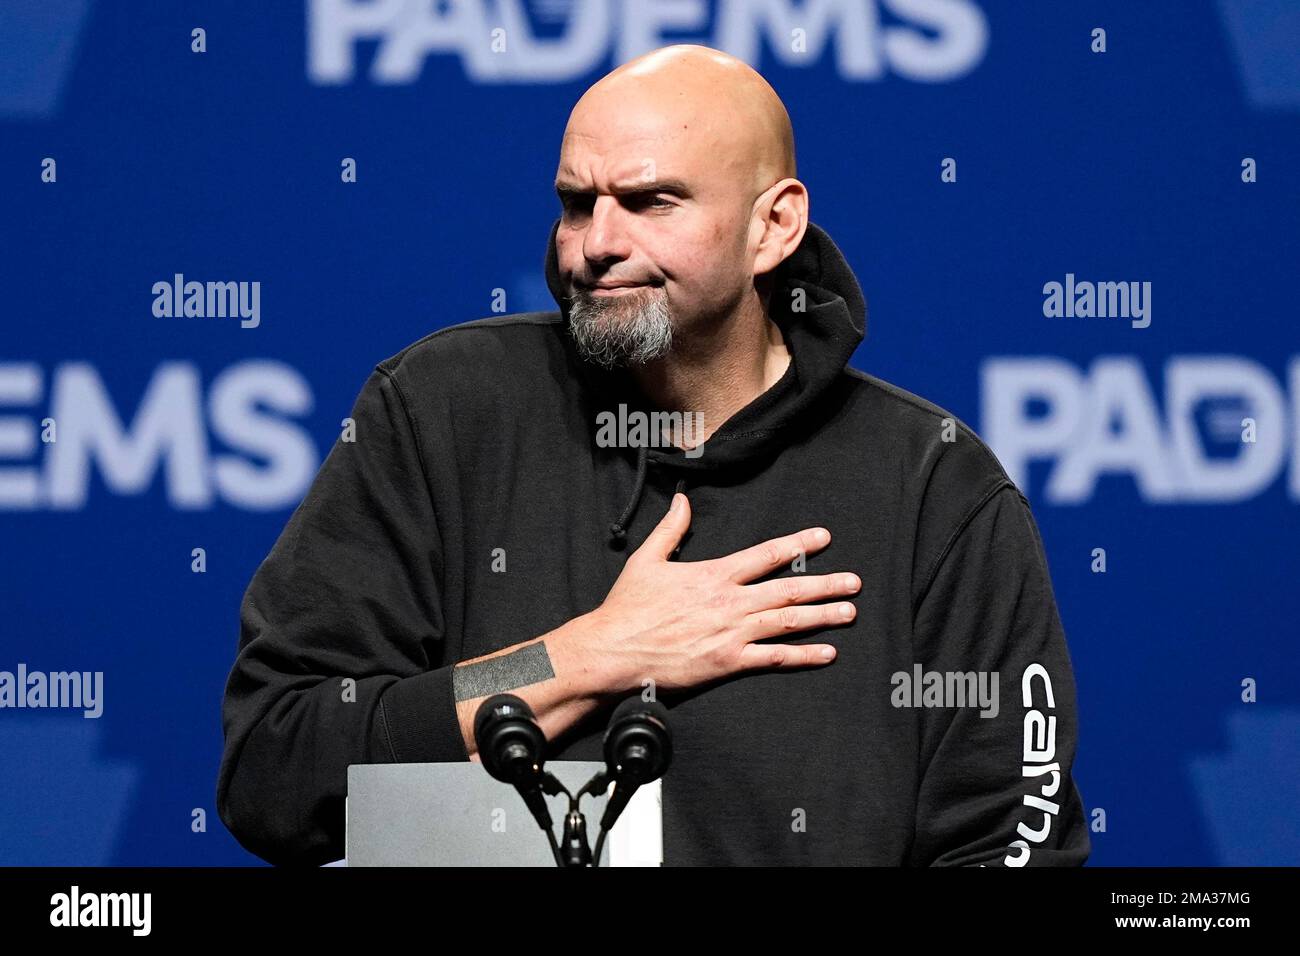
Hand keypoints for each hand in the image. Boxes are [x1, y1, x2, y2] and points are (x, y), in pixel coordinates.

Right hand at [584, 492, 858, 694]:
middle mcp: (729, 602)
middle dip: (825, 584)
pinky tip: (826, 653)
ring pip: (787, 621)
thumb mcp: (647, 560)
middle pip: (787, 588)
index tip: (823, 537)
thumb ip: (670, 529)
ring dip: (822, 616)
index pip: (765, 555)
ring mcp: (731, 633)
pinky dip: (803, 655)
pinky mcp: (728, 662)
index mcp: (713, 575)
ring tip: (850, 611)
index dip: (798, 545)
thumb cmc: (628, 607)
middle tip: (854, 582)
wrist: (614, 649)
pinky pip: (773, 658)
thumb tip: (682, 500)